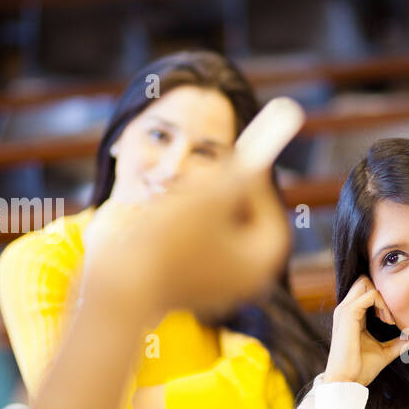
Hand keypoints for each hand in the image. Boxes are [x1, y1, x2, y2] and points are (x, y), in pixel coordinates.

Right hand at [82, 97, 305, 322]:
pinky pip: (195, 252)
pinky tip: (156, 234)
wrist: (119, 291)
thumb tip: (289, 114)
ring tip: (171, 211)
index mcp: (263, 262)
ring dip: (198, 212)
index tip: (223, 169)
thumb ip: (248, 161)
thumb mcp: (211, 193)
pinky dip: (182, 234)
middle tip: (195, 185)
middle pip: (244, 223)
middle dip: (220, 198)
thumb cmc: (170, 239)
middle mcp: (250, 282)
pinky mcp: (191, 294)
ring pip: (217, 234)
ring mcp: (220, 291)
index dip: (246, 184)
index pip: (269, 211)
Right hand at [322, 277, 408, 386]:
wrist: (347, 381)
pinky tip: (387, 320)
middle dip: (381, 291)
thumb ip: (398, 342)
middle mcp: (345, 309)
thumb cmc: (361, 368)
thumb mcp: (385, 352)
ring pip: (365, 282)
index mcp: (351, 315)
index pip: (365, 290)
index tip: (392, 319)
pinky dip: (382, 304)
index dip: (382, 298)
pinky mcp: (348, 314)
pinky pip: (369, 295)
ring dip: (382, 297)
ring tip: (389, 318)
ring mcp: (345, 310)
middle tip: (390, 315)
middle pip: (364, 280)